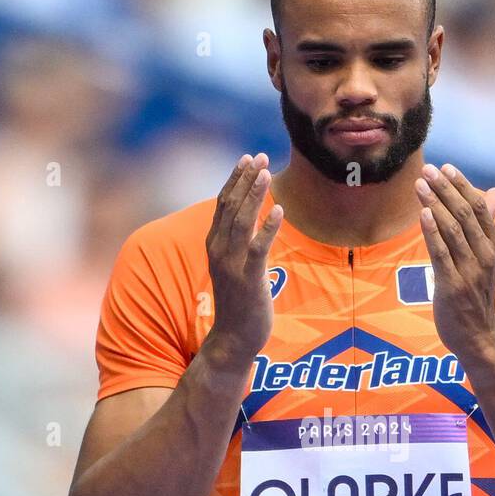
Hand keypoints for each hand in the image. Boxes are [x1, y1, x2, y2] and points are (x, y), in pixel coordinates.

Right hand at [203, 153, 282, 362]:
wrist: (233, 339)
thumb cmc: (238, 302)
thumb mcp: (233, 267)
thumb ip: (238, 243)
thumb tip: (252, 218)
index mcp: (215, 245)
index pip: (223, 204)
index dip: (235, 180)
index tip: (248, 158)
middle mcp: (220, 251)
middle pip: (230, 206)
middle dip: (245, 179)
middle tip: (258, 156)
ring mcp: (233, 265)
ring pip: (241, 222)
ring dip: (253, 195)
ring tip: (265, 173)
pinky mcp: (249, 280)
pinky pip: (258, 248)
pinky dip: (267, 227)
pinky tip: (279, 210)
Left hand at [414, 163, 494, 365]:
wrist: (478, 336)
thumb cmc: (477, 294)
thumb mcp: (487, 257)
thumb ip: (487, 224)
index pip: (480, 208)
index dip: (462, 185)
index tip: (445, 167)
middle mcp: (485, 256)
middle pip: (466, 214)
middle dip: (445, 189)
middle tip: (427, 170)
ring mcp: (470, 271)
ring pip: (453, 229)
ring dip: (435, 203)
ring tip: (420, 184)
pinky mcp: (453, 286)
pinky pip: (442, 253)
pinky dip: (433, 231)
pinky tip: (423, 213)